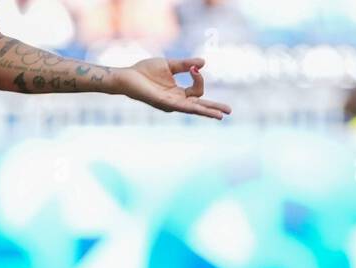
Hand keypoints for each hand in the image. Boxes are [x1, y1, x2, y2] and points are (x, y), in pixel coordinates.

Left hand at [113, 57, 231, 119]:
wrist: (127, 76)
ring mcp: (169, 104)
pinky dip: (189, 106)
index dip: (199, 78)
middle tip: (228, 112)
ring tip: (219, 116)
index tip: (192, 67)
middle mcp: (175, 101)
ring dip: (206, 111)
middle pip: (198, 106)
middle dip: (213, 108)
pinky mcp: (161, 102)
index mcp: (177, 94)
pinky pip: (179, 106)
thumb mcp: (170, 65)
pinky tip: (198, 108)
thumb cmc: (145, 71)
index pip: (197, 91)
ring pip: (191, 109)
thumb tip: (203, 64)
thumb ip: (186, 64)